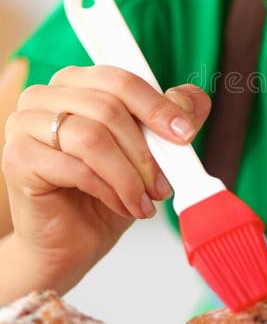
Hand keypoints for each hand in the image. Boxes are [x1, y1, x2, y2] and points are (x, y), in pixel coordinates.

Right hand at [1, 66, 210, 291]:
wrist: (70, 243)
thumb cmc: (104, 193)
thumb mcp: (147, 153)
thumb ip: (168, 119)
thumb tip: (192, 99)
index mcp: (75, 82)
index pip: (120, 80)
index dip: (157, 106)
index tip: (185, 134)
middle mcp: (44, 96)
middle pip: (108, 108)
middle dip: (146, 152)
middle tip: (163, 185)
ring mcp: (24, 124)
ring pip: (93, 138)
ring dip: (129, 176)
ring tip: (143, 201)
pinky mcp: (17, 158)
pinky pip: (76, 167)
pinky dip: (109, 190)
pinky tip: (122, 206)